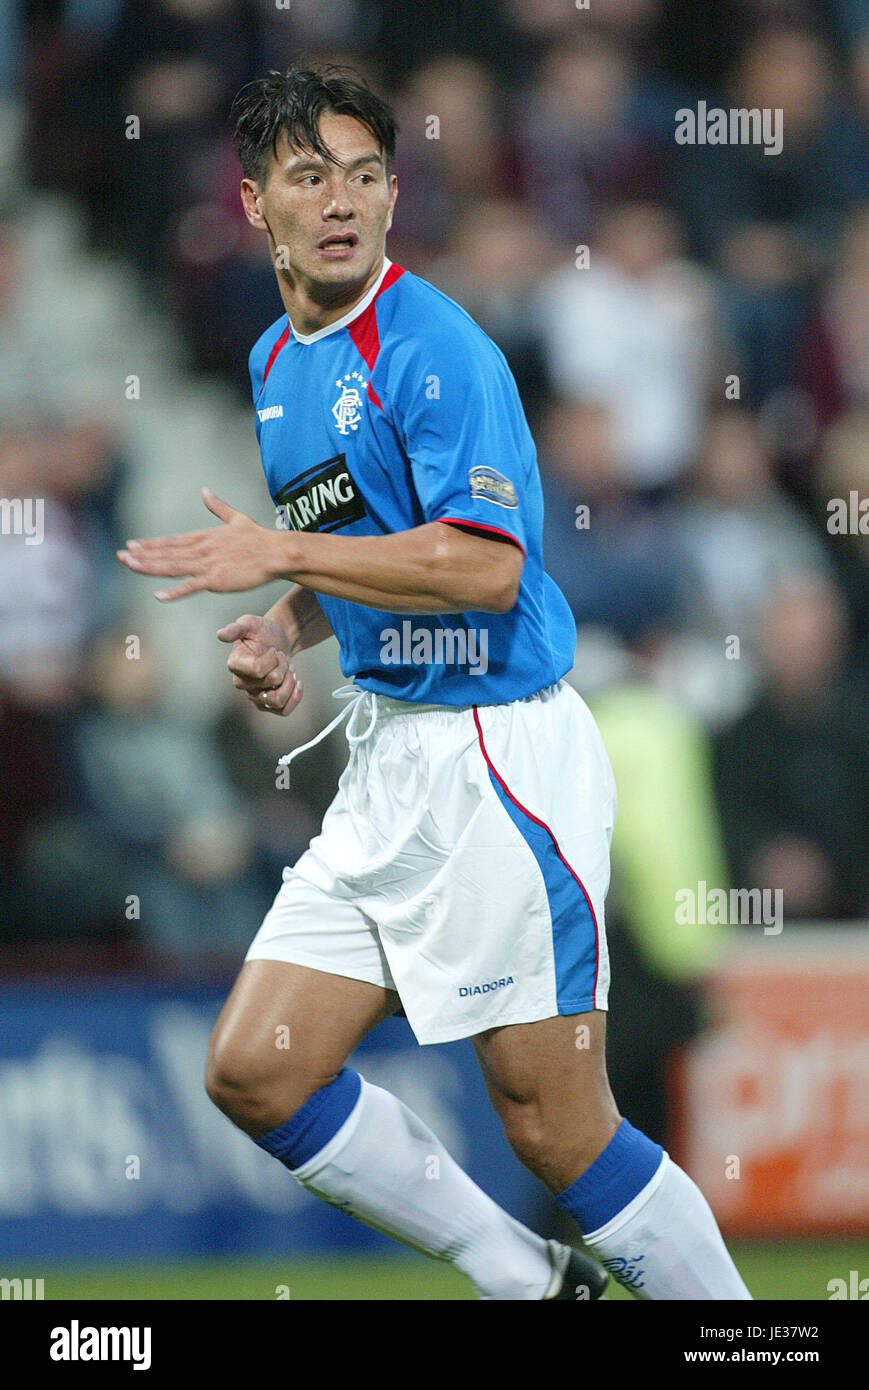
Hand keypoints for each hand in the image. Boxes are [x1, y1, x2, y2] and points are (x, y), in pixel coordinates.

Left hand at [117, 488, 279, 599]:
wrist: (276, 552)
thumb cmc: (259, 537)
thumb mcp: (236, 518)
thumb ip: (218, 507)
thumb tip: (205, 491)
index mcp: (204, 537)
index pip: (172, 541)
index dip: (151, 544)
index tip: (132, 545)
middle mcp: (201, 549)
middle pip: (167, 553)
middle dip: (142, 555)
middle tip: (120, 556)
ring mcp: (208, 564)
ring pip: (173, 566)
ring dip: (150, 566)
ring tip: (130, 566)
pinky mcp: (217, 579)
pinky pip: (191, 586)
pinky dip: (175, 591)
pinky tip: (160, 595)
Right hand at [217, 613, 302, 716]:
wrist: (277, 642)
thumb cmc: (262, 632)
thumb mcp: (250, 623)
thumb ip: (236, 628)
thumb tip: (220, 634)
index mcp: (235, 664)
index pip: (258, 670)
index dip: (273, 659)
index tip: (273, 650)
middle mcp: (241, 683)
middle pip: (272, 682)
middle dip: (283, 665)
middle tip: (281, 657)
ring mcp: (254, 696)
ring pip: (277, 701)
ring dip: (290, 682)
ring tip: (290, 670)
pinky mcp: (267, 705)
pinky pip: (283, 711)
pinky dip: (295, 696)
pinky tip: (297, 682)